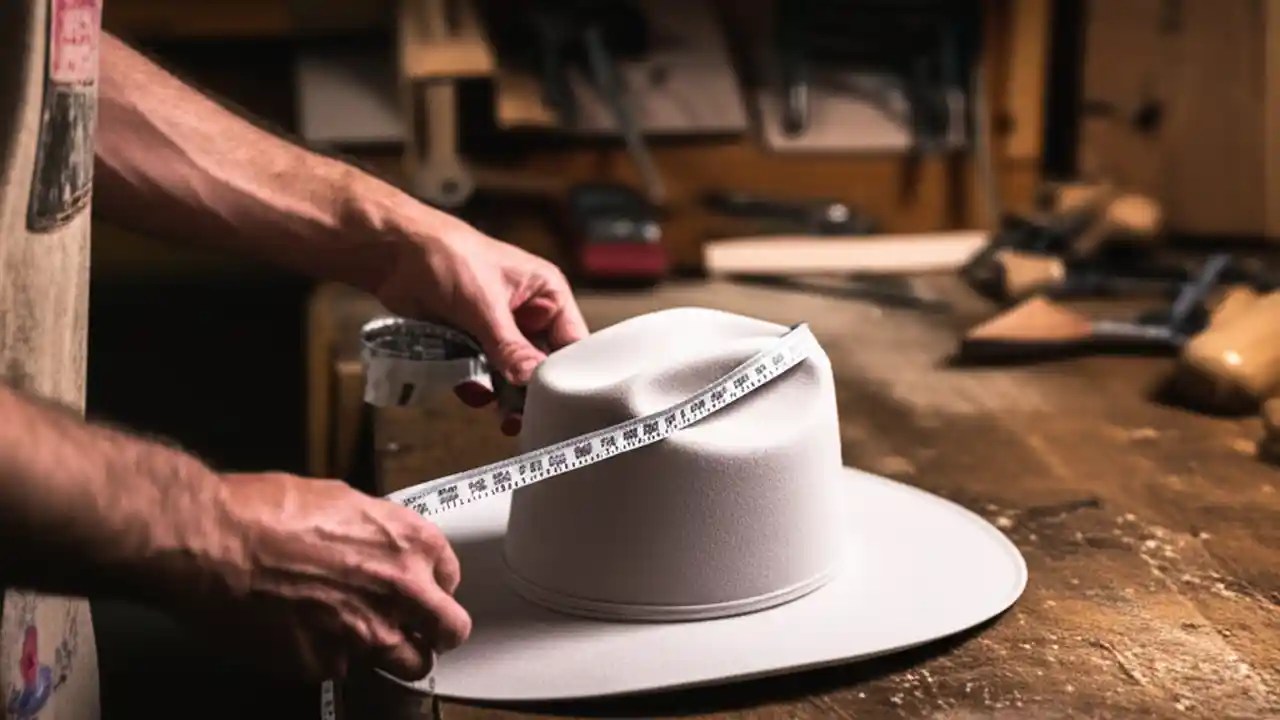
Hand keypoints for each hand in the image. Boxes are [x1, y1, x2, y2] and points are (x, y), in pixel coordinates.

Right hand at [184, 472, 469, 682]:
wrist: (214, 541)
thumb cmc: (264, 511)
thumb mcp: (339, 500)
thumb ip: (376, 531)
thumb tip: (379, 545)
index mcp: (409, 542)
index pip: (451, 578)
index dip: (434, 586)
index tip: (423, 591)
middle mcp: (400, 590)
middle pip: (449, 631)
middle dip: (437, 632)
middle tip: (421, 632)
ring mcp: (366, 633)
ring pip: (409, 664)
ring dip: (394, 654)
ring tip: (365, 639)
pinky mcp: (326, 663)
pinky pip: (343, 669)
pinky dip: (329, 656)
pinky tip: (305, 634)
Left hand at [370, 218, 588, 434]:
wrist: (394, 252)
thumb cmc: (447, 255)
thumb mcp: (484, 304)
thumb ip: (509, 346)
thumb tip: (530, 379)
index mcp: (546, 294)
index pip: (571, 343)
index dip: (566, 373)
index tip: (556, 401)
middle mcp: (528, 314)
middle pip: (542, 365)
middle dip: (531, 391)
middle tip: (524, 417)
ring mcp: (499, 331)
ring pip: (512, 375)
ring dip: (504, 395)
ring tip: (501, 416)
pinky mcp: (471, 344)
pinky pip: (483, 375)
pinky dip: (478, 387)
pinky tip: (473, 395)